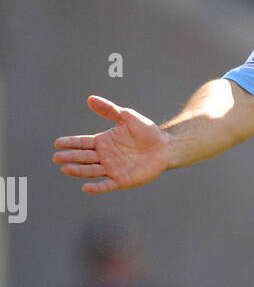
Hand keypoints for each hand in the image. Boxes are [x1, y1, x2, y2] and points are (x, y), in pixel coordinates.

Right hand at [53, 95, 168, 193]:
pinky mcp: (122, 180)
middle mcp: (105, 156)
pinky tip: (85, 187)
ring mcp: (112, 169)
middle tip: (56, 157)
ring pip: (91, 170)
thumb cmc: (146, 131)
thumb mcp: (127, 117)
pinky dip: (96, 187)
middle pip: (83, 157)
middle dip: (70, 157)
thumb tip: (90, 99)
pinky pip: (106, 185)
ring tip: (65, 168)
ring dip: (78, 170)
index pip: (83, 142)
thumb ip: (109, 109)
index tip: (57, 143)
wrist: (164, 147)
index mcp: (103, 141)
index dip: (70, 143)